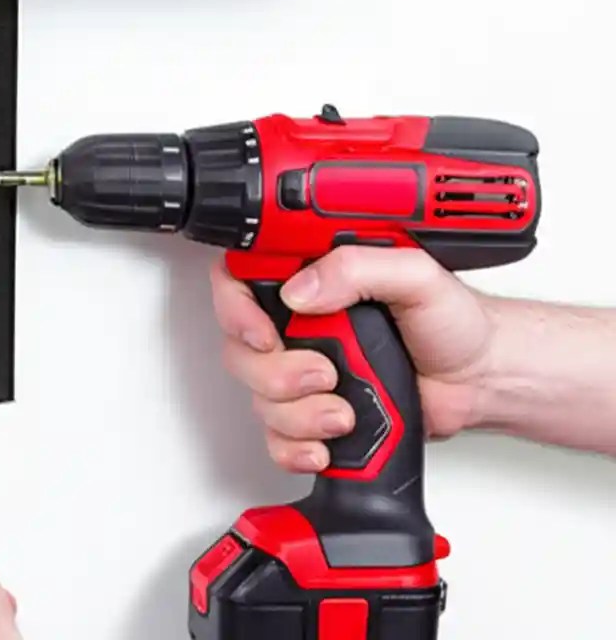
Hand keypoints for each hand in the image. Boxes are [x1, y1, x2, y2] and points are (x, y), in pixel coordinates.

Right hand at [210, 245, 496, 473]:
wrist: (481, 381)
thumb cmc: (456, 325)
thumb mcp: (417, 276)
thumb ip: (358, 269)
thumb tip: (302, 290)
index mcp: (315, 280)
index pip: (238, 281)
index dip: (235, 311)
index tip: (265, 335)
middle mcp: (300, 325)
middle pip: (241, 351)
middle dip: (276, 375)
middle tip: (324, 375)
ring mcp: (303, 371)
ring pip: (258, 399)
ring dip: (296, 416)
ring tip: (342, 412)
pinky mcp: (313, 413)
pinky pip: (276, 438)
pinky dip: (295, 447)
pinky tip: (326, 442)